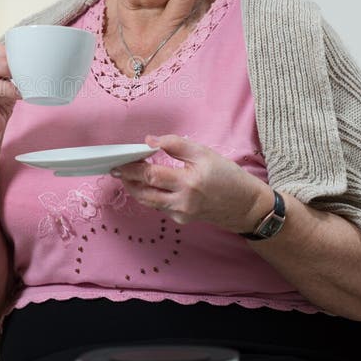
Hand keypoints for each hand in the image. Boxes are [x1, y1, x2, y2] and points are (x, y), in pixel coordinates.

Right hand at [0, 40, 20, 144]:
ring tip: (22, 84)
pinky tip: (17, 94)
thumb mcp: (2, 77)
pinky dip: (6, 95)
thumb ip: (8, 66)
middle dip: (2, 64)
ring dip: (6, 83)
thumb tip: (29, 59)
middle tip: (20, 70)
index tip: (21, 57)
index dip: (4, 51)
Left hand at [112, 134, 272, 231]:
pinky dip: (152, 195)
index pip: (151, 175)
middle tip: (116, 169)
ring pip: (149, 202)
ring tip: (126, 176)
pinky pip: (160, 206)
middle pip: (144, 192)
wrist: (245, 206)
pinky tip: (150, 185)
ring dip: (135, 189)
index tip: (120, 160)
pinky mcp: (181, 220)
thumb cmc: (227, 176)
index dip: (132, 167)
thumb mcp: (204, 153)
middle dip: (128, 180)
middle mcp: (182, 202)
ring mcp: (181, 214)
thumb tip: (150, 140)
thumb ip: (176, 144)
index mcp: (188, 182)